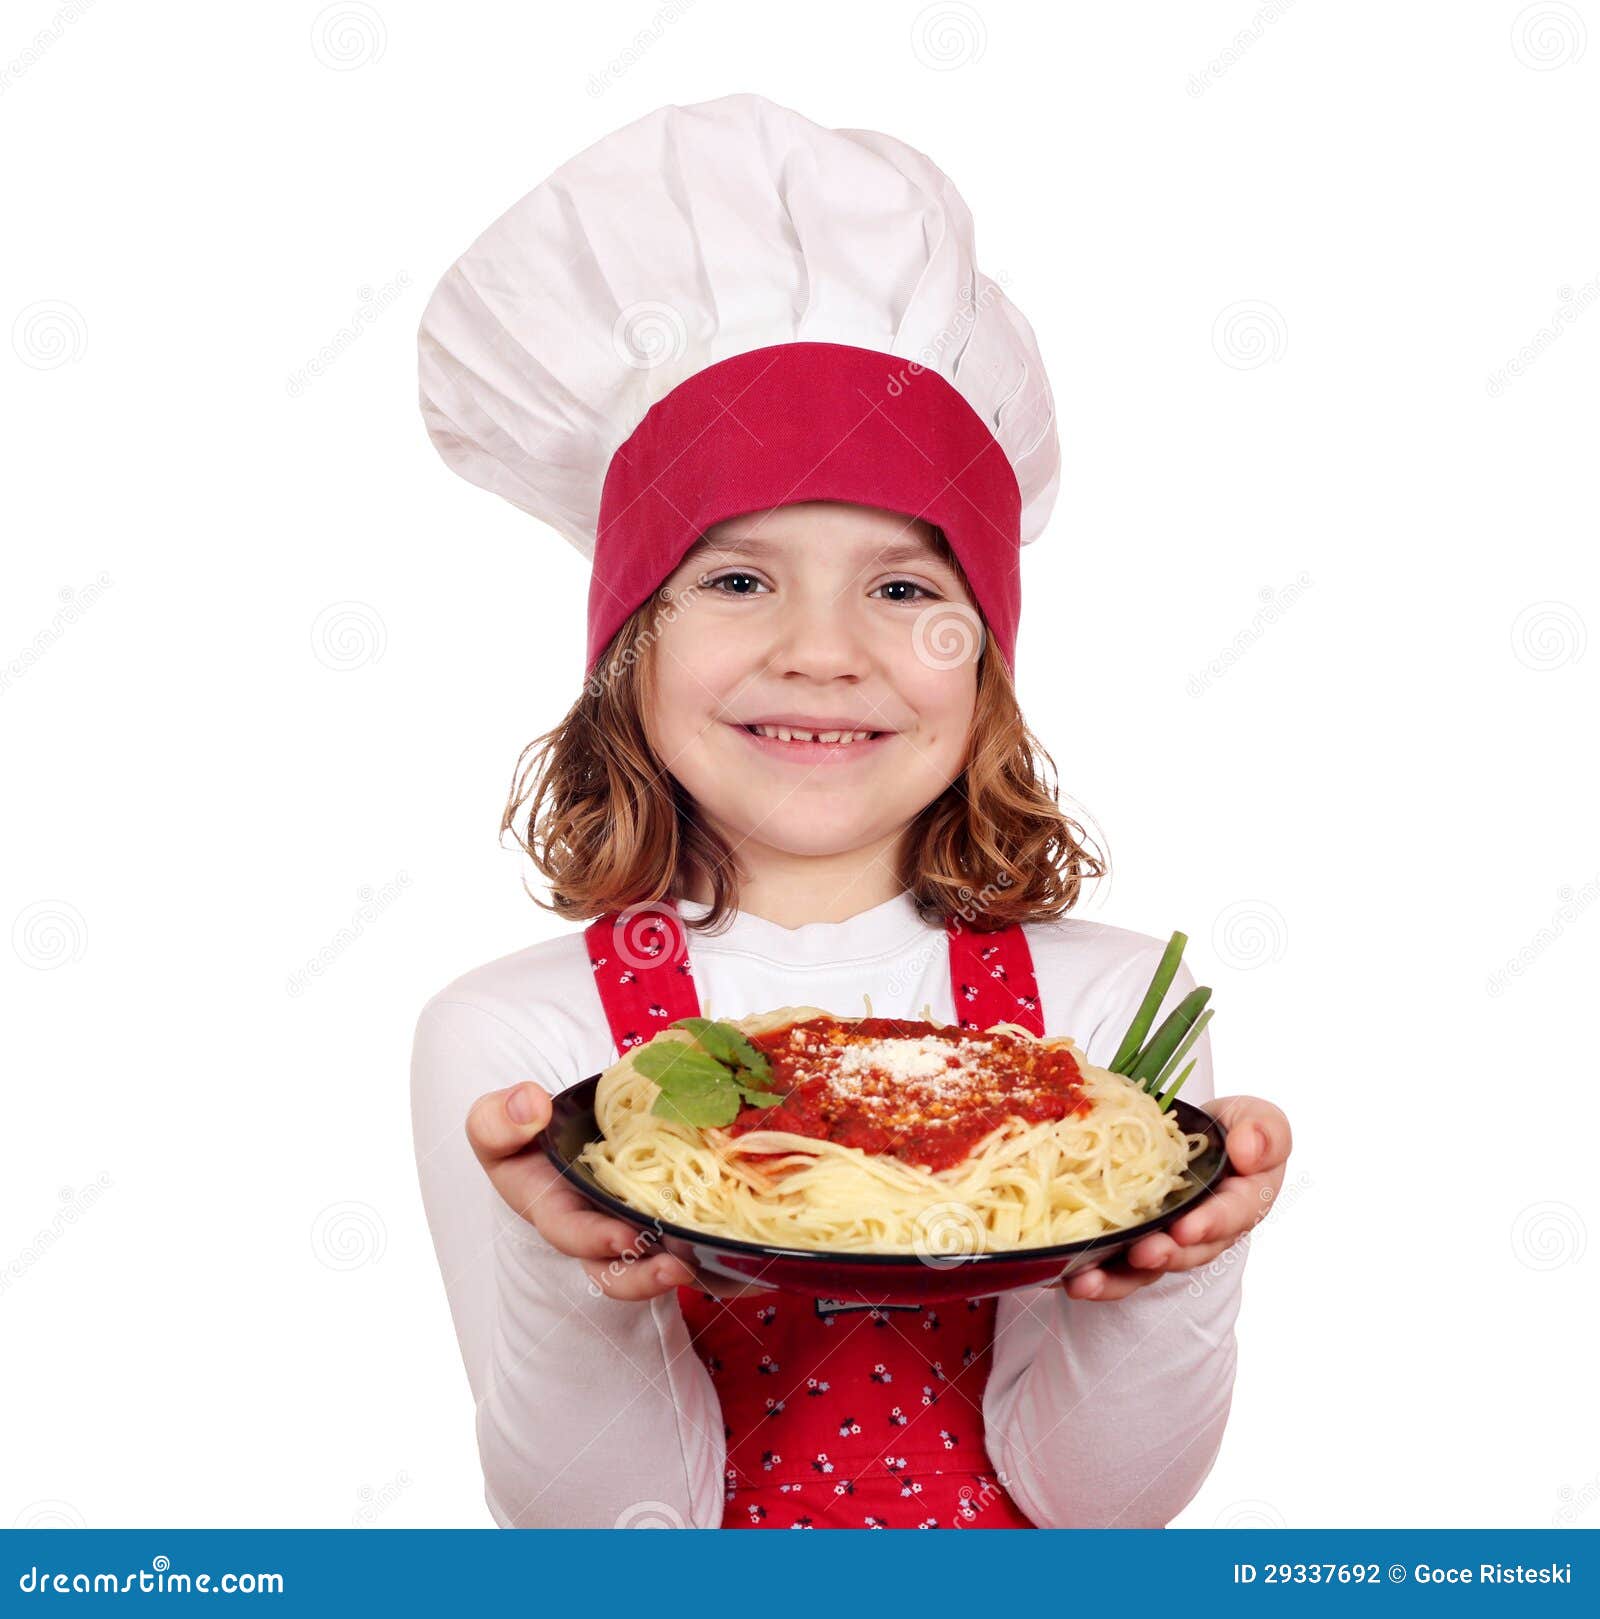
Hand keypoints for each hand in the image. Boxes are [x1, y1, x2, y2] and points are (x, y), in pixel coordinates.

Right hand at [466, 1081, 695, 1300]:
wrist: (559, 1126)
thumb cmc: (523, 1132)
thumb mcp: (495, 1124)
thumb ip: (498, 1120)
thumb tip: (531, 1105)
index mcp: (553, 1210)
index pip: (569, 1233)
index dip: (596, 1241)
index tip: (625, 1239)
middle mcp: (596, 1227)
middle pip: (617, 1270)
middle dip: (645, 1276)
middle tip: (678, 1268)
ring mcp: (632, 1223)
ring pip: (653, 1263)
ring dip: (678, 1268)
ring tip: (705, 1265)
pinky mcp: (665, 1209)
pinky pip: (685, 1234)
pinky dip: (709, 1243)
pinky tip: (737, 1240)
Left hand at [1062, 1094, 1292, 1302]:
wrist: (1199, 1135)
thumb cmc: (1234, 1129)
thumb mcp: (1257, 1118)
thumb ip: (1265, 1132)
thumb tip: (1248, 1149)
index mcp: (1242, 1202)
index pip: (1232, 1215)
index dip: (1210, 1224)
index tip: (1187, 1227)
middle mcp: (1208, 1230)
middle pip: (1188, 1251)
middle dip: (1164, 1254)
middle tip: (1141, 1253)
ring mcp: (1170, 1239)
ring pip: (1149, 1267)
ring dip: (1119, 1278)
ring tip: (1088, 1280)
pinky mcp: (1138, 1240)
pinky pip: (1120, 1266)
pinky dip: (1095, 1276)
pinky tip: (1067, 1277)